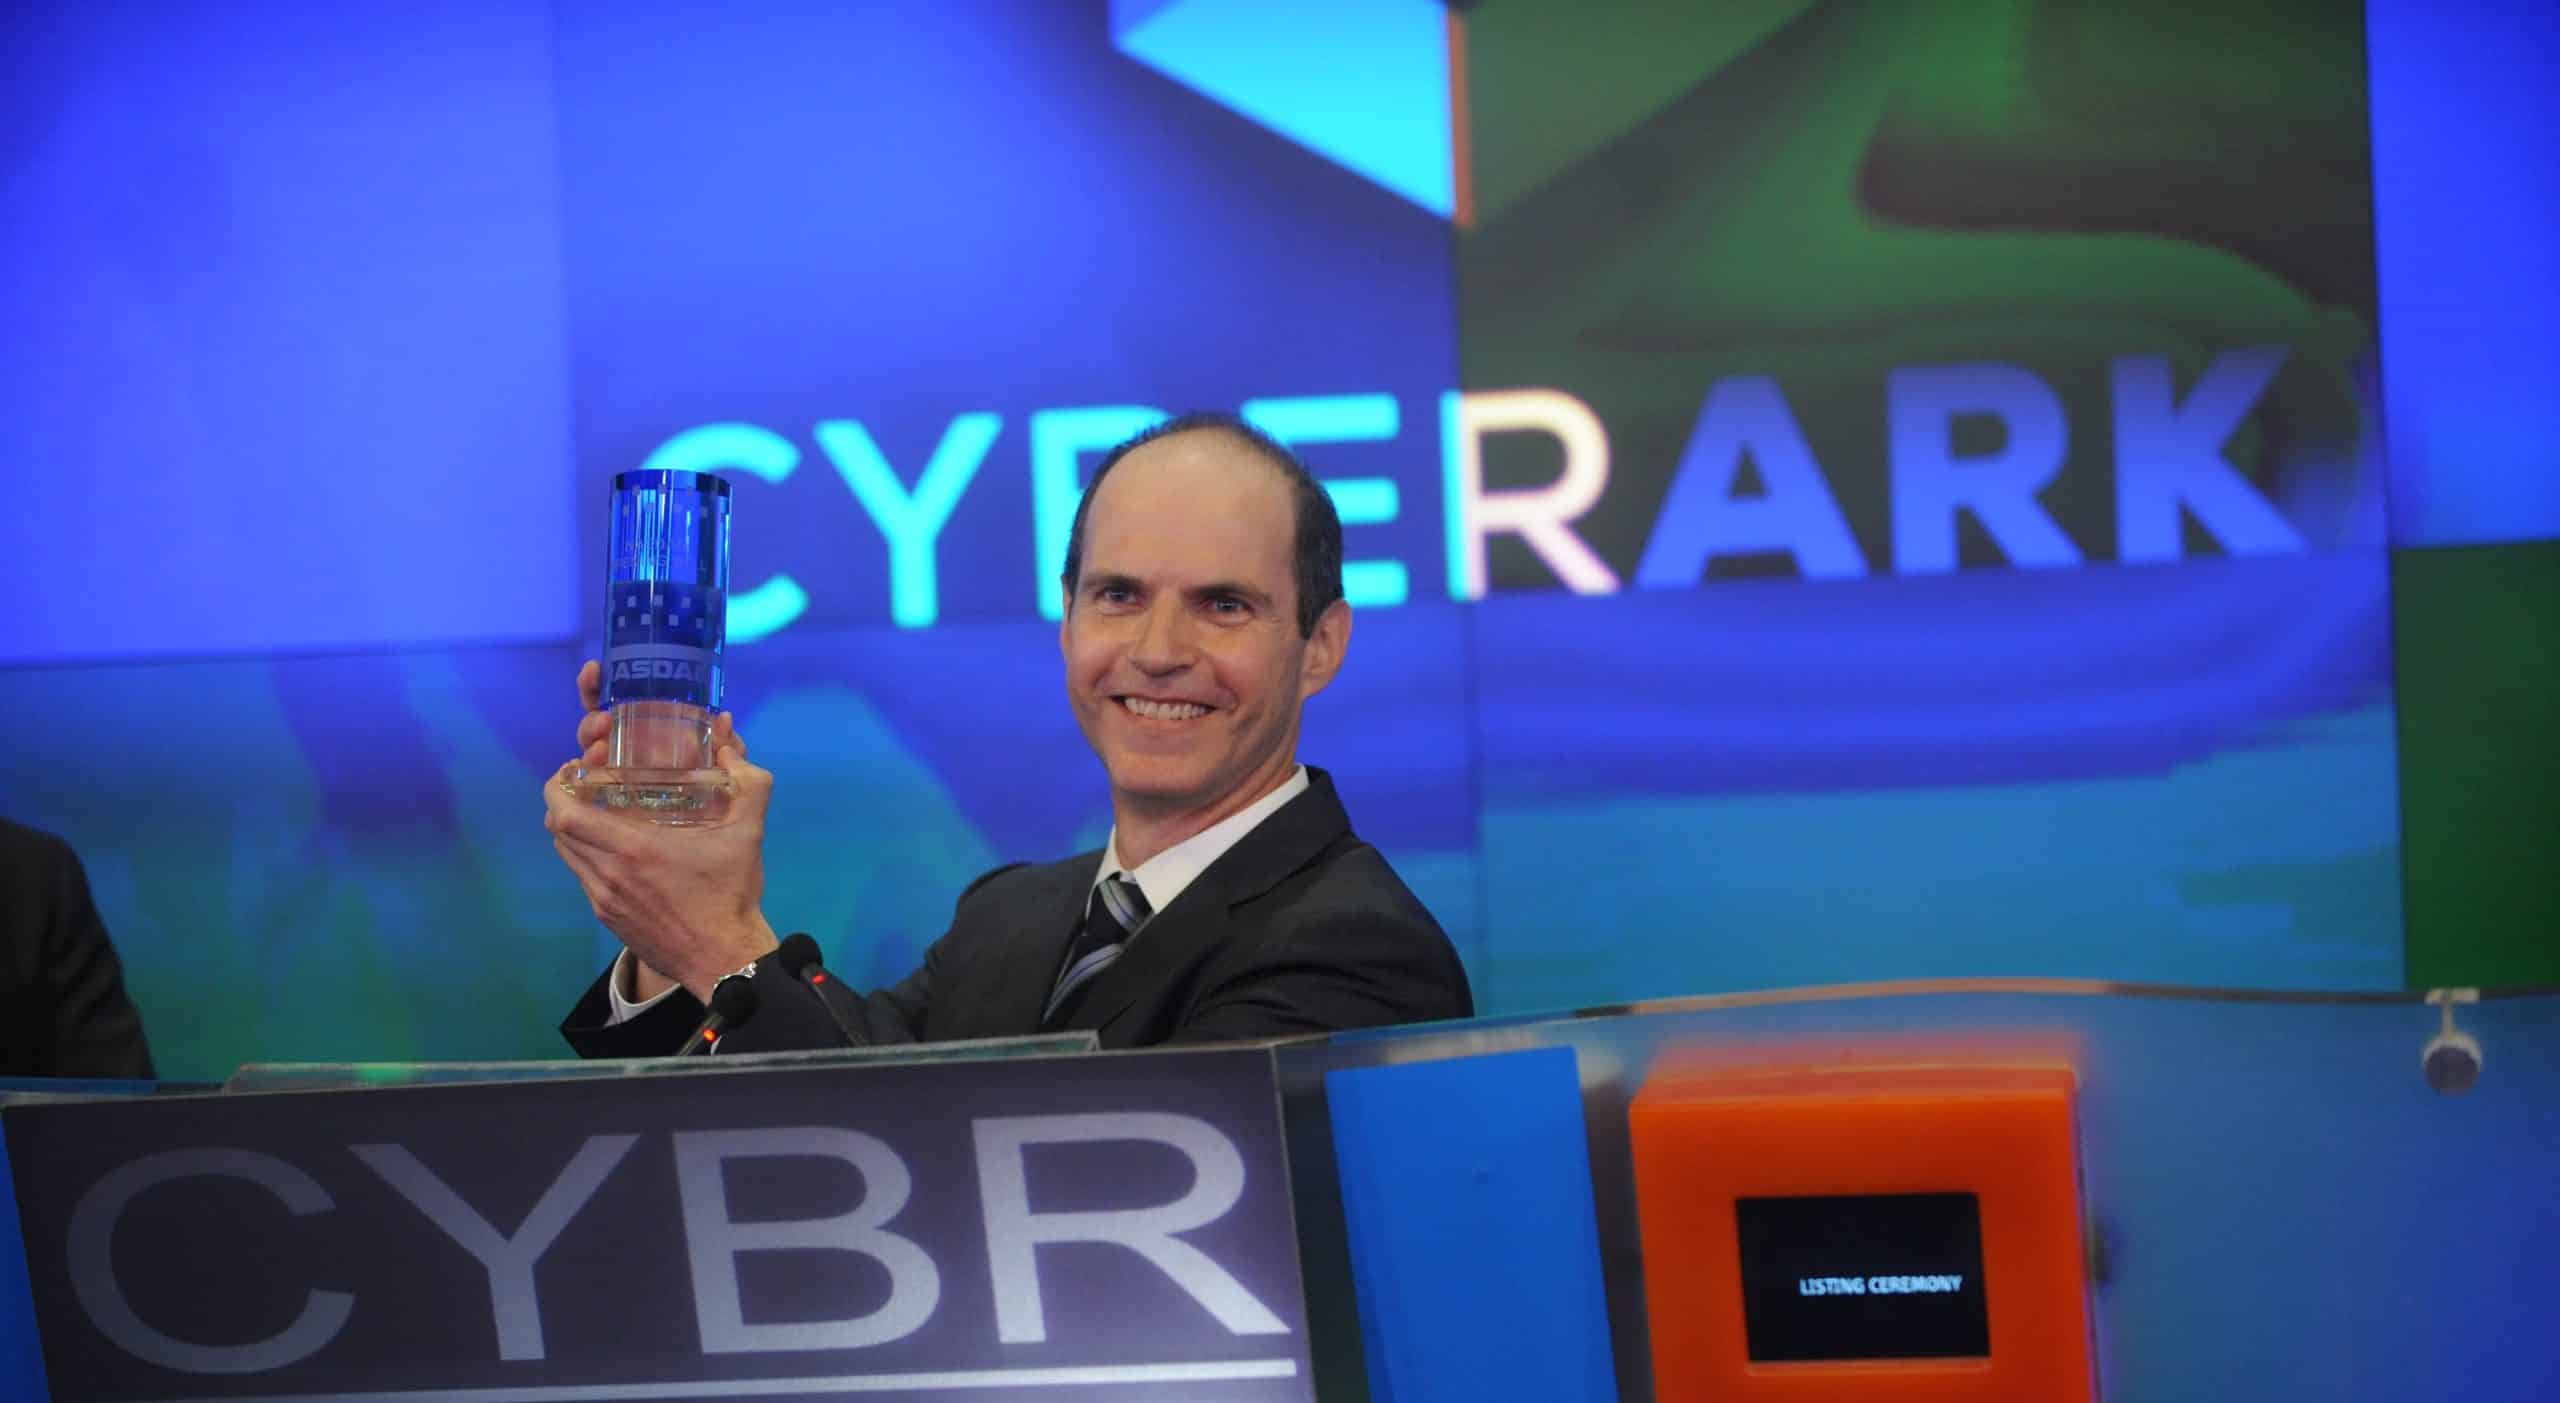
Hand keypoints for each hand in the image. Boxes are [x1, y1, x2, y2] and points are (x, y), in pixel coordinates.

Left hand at [548, 662, 773, 1000]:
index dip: (557, 785)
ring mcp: (602, 899)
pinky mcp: (606, 918)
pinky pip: (584, 878)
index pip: (564, 812)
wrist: (723, 959)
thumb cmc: (731, 894)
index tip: (574, 769)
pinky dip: (590, 857)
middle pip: (557, 831)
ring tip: (601, 815)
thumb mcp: (748, 833)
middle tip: (588, 786)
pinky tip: (619, 852)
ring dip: (575, 830)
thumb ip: (748, 783)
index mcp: (632, 848)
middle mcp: (607, 873)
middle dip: (564, 802)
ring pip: (567, 855)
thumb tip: (731, 746)